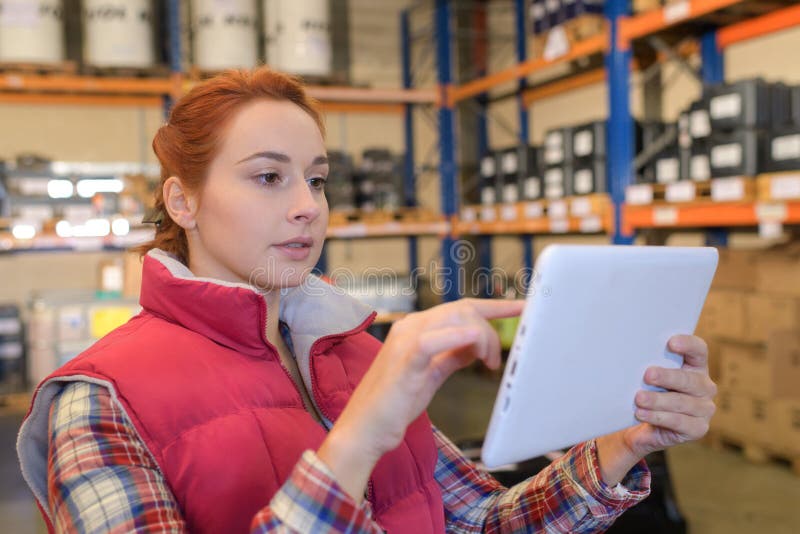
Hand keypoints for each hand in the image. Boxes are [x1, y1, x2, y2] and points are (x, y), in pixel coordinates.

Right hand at [317, 298, 523, 500]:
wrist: (365, 429)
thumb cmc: (395, 404)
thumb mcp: (431, 373)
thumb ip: (452, 355)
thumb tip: (476, 345)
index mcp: (416, 328)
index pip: (461, 308)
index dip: (493, 306)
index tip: (521, 308)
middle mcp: (410, 326)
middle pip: (463, 309)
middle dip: (492, 327)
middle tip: (497, 359)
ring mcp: (405, 340)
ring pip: (455, 318)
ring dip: (482, 338)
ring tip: (489, 364)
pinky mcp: (404, 361)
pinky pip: (433, 340)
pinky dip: (459, 337)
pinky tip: (476, 345)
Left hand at [596, 335, 716, 485]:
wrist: (644, 424)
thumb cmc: (648, 391)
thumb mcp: (648, 377)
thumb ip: (647, 364)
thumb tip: (626, 352)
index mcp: (695, 366)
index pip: (699, 350)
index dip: (688, 344)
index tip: (670, 343)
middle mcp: (704, 386)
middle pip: (689, 379)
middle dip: (667, 377)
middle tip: (647, 375)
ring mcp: (704, 408)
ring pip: (682, 402)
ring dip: (658, 400)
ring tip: (638, 399)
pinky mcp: (698, 428)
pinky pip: (679, 422)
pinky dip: (658, 417)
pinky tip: (642, 414)